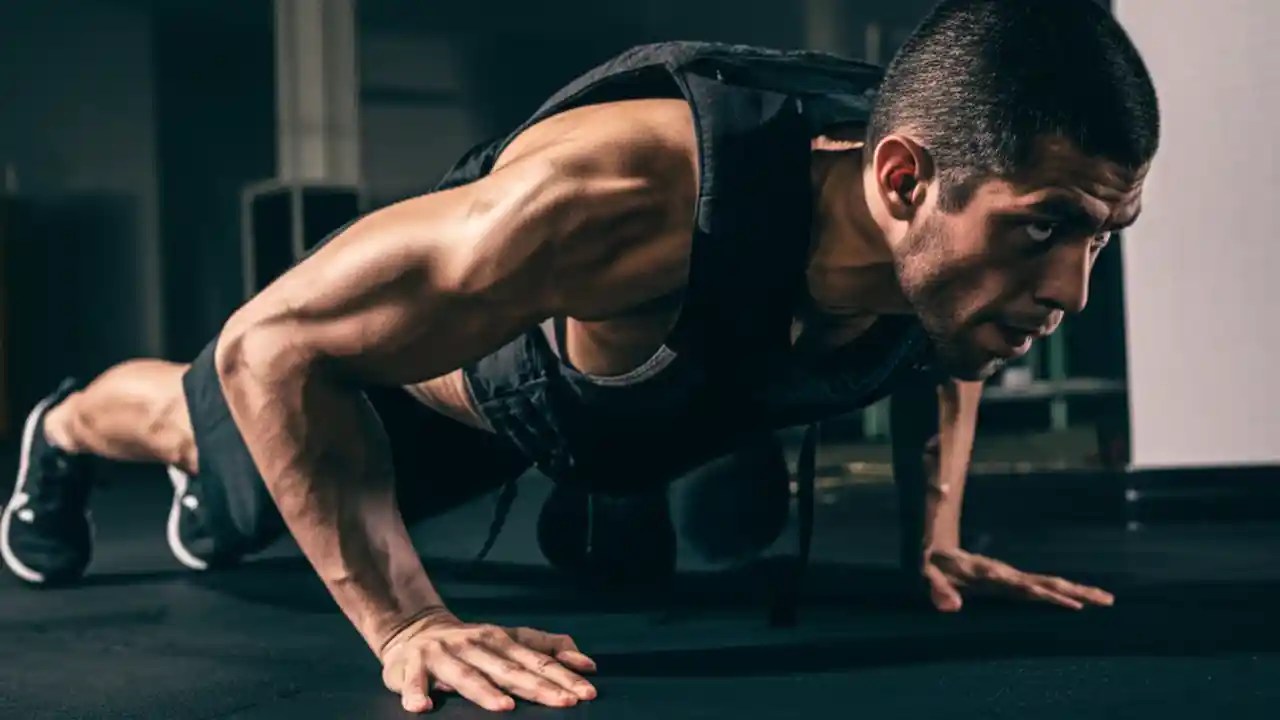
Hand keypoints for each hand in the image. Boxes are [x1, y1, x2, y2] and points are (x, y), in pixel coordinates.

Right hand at [380, 611, 597, 712]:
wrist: (414, 628)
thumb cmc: (472, 642)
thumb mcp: (510, 639)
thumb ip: (547, 648)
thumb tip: (588, 664)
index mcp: (502, 640)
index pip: (538, 660)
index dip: (563, 676)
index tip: (586, 692)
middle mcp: (476, 645)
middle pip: (510, 669)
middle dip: (538, 686)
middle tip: (565, 702)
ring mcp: (444, 654)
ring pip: (467, 675)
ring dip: (485, 691)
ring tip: (504, 707)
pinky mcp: (412, 665)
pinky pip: (414, 681)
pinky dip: (417, 692)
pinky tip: (423, 706)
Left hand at [922, 547, 1114, 612]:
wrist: (932, 548)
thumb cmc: (929, 564)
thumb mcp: (927, 575)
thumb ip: (938, 590)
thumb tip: (951, 609)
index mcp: (990, 574)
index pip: (1024, 586)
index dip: (1046, 594)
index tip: (1071, 603)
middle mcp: (1006, 574)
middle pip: (1046, 582)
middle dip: (1076, 591)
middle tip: (1107, 599)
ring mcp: (1009, 577)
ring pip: (1049, 584)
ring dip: (1077, 591)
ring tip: (1107, 599)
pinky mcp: (1009, 581)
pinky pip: (1040, 588)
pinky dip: (1062, 594)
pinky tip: (1080, 601)